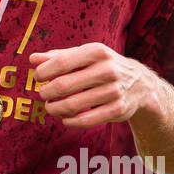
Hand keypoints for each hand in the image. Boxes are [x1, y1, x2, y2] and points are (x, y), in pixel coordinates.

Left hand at [29, 42, 156, 127]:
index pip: (61, 62)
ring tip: (51, 107)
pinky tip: (65, 118)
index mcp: (97, 52)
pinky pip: (85, 120)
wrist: (140, 84)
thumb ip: (58, 56)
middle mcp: (107, 70)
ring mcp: (114, 91)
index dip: (44, 72)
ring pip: (72, 105)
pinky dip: (70, 121)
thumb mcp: (84, 55)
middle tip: (43, 94)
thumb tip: (33, 59)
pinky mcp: (118, 110)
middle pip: (63, 85)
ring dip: (55, 109)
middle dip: (47, 93)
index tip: (38, 78)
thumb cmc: (102, 66)